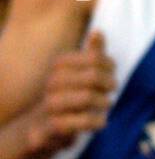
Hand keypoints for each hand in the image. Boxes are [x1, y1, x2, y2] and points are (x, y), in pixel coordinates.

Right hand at [26, 30, 115, 154]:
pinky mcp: (53, 126)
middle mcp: (52, 82)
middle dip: (109, 83)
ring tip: (107, 104)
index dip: (109, 64)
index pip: (94, 57)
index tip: (112, 71)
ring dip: (104, 102)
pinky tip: (102, 121)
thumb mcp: (76, 74)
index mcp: (59, 66)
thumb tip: (98, 32)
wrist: (38, 127)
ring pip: (87, 97)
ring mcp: (51, 104)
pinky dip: (97, 121)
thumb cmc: (65, 97)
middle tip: (112, 89)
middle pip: (93, 77)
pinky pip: (82, 120)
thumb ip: (90, 54)